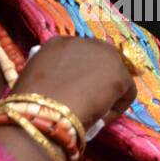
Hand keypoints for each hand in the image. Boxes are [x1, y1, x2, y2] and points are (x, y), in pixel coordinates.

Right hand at [12, 36, 136, 126]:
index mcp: (58, 43)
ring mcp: (104, 55)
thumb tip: (68, 88)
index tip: (79, 93)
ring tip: (97, 113)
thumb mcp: (38, 80)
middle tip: (95, 102)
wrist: (42, 112)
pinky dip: (117, 108)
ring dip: (110, 94)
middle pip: (104, 61)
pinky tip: (102, 118)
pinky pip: (127, 92)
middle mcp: (83, 42)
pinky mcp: (119, 72)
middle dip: (102, 80)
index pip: (82, 56)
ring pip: (117, 76)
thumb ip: (55, 76)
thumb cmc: (32, 103)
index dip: (83, 75)